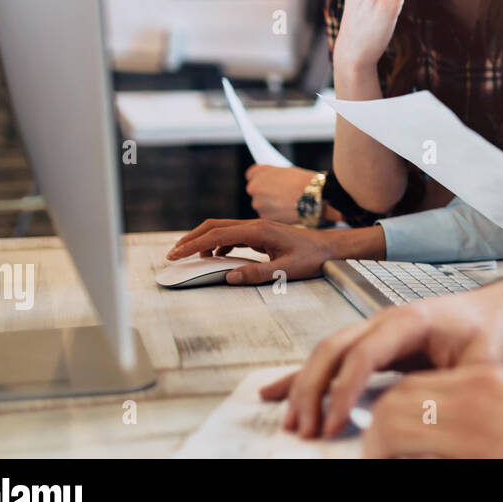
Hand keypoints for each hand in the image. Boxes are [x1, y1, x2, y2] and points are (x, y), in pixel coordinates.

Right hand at [167, 218, 336, 282]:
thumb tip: (228, 277)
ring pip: (222, 228)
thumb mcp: (285, 270)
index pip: (216, 234)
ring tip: (188, 256)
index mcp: (258, 230)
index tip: (175, 254)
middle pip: (214, 226)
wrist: (330, 248)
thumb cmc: (312, 258)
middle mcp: (255, 224)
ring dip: (203, 240)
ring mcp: (258, 227)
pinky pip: (233, 234)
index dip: (193, 245)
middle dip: (191, 239)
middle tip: (172, 254)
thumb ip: (256, 274)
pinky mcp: (261, 233)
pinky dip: (218, 243)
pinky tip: (215, 255)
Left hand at [246, 164, 319, 223]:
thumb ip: (275, 175)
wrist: (316, 197)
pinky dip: (276, 215)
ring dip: (271, 205)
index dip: (261, 178)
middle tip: (281, 195)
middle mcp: (254, 187)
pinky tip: (288, 212)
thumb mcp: (289, 171)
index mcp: (260, 172)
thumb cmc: (306, 182)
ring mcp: (258, 203)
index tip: (268, 181)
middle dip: (266, 193)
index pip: (251, 174)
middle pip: (256, 191)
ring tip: (288, 204)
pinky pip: (268, 215)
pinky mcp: (264, 217)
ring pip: (262, 204)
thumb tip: (273, 181)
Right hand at [260, 279, 502, 437]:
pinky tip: (277, 392)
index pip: (364, 355)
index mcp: (410, 320)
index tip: (333, 425)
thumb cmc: (488, 332)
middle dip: (312, 390)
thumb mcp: (482, 365)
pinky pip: (332, 359)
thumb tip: (424, 422)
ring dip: (304, 387)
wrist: (495, 310)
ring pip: (326, 353)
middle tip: (304, 430)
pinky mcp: (372, 342)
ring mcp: (374, 328)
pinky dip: (304, 377)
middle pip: (332, 349)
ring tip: (290, 423)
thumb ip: (452, 390)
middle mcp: (385, 319)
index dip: (344, 391)